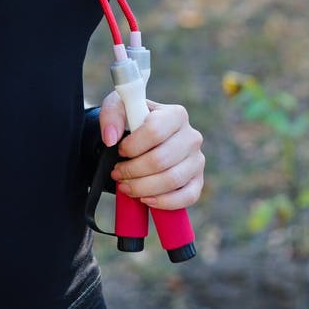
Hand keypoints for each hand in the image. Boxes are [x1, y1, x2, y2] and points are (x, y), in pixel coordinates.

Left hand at [99, 91, 204, 210]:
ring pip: (172, 180)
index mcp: (176, 114)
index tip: (119, 150)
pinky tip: (146, 199)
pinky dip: (164, 202)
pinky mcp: (198, 181)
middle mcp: (191, 136)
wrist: (143, 135)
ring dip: (143, 188)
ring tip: (125, 186)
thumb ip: (110, 115)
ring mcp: (197, 160)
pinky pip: (187, 197)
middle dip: (133, 171)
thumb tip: (110, 138)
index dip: (133, 146)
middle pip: (161, 160)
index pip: (154, 131)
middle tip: (117, 173)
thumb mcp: (118, 107)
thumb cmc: (132, 119)